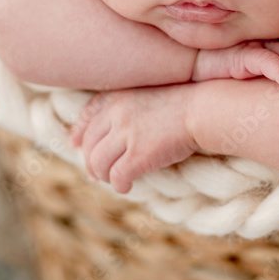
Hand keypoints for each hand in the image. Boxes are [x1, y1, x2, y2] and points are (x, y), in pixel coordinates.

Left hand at [67, 85, 197, 193]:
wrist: (204, 109)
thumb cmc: (188, 100)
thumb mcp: (154, 93)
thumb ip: (133, 106)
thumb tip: (119, 130)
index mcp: (119, 96)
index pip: (88, 115)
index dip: (79, 132)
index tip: (74, 143)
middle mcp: (117, 114)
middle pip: (89, 143)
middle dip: (90, 161)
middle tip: (96, 173)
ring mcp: (126, 134)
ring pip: (98, 163)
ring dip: (103, 175)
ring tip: (114, 180)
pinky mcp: (138, 155)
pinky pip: (117, 176)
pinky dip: (119, 184)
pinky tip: (127, 186)